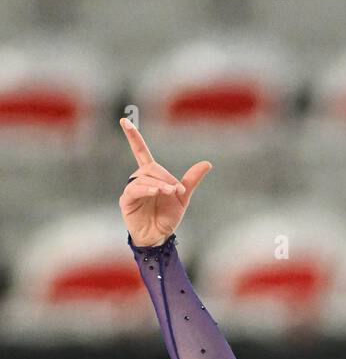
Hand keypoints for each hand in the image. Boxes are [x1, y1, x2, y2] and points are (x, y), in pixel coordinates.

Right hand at [118, 117, 212, 246]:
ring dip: (158, 184)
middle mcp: (139, 179)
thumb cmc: (167, 218)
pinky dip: (146, 189)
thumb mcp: (182, 197)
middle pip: (150, 167)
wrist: (159, 238)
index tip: (124, 120)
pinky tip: (155, 192)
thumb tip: (207, 163)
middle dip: (164, 177)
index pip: (141, 152)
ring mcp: (131, 189)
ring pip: (143, 177)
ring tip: (169, 193)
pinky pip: (134, 190)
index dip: (133, 137)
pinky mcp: (126, 201)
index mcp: (151, 176)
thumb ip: (191, 180)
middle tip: (176, 191)